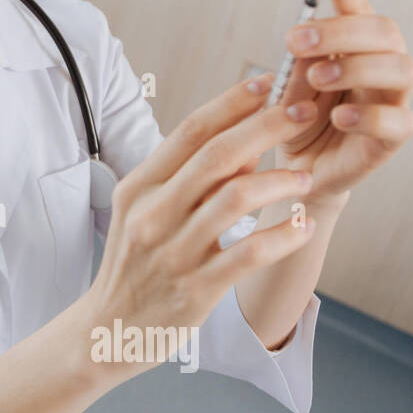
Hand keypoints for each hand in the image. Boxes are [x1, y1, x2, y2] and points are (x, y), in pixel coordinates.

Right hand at [81, 74, 321, 378]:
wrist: (107, 330)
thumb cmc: (134, 265)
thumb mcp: (144, 212)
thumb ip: (187, 178)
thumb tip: (243, 142)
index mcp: (139, 188)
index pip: (189, 131)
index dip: (233, 102)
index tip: (270, 82)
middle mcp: (153, 214)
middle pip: (217, 156)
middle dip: (267, 126)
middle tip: (304, 111)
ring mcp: (174, 252)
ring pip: (236, 199)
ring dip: (280, 180)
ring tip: (305, 176)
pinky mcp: (196, 289)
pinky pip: (250, 254)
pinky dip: (283, 236)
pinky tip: (302, 226)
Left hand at [271, 0, 412, 202]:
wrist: (296, 174)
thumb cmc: (294, 124)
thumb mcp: (285, 90)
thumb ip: (296, 67)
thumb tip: (300, 38)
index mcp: (353, 49)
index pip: (358, 9)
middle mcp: (379, 69)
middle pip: (385, 32)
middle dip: (341, 30)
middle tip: (294, 40)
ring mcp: (390, 102)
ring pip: (401, 69)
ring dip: (356, 67)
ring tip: (317, 77)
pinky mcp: (390, 140)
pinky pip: (397, 121)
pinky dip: (368, 115)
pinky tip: (341, 115)